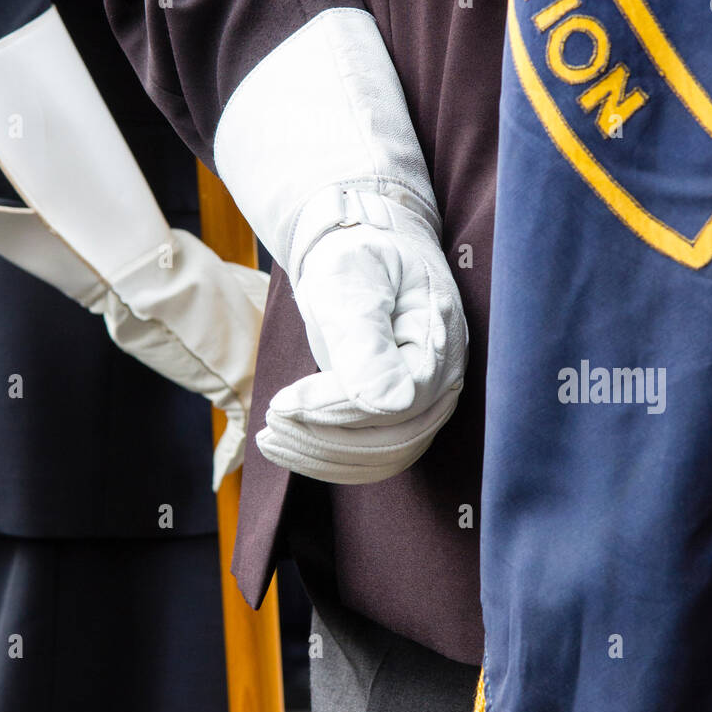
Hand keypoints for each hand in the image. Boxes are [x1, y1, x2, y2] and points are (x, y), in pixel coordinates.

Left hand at [257, 197, 465, 482]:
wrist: (357, 254)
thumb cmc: (353, 258)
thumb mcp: (351, 282)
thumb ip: (367, 341)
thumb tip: (391, 404)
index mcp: (438, 338)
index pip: (403, 399)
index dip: (342, 408)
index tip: (287, 401)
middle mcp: (441, 378)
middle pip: (396, 437)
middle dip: (326, 436)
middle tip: (272, 420)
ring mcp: (424, 401)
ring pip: (383, 455)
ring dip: (322, 453)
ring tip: (270, 435)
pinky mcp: (400, 416)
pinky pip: (372, 455)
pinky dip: (326, 457)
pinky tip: (285, 445)